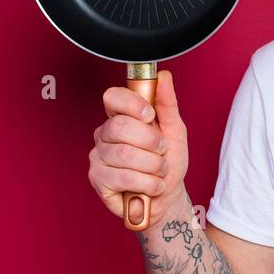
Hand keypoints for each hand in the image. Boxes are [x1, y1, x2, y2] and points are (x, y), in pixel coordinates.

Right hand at [88, 70, 189, 229]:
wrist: (167, 196)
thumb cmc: (168, 162)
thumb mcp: (175, 130)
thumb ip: (167, 103)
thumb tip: (164, 77)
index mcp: (121, 117)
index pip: (113, 97)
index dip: (132, 104)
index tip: (149, 116)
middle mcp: (105, 134)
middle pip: (120, 126)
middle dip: (151, 141)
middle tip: (161, 152)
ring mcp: (98, 156)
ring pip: (124, 154)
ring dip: (153, 166)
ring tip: (159, 172)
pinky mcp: (98, 179)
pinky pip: (123, 176)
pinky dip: (147, 183)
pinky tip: (152, 185)